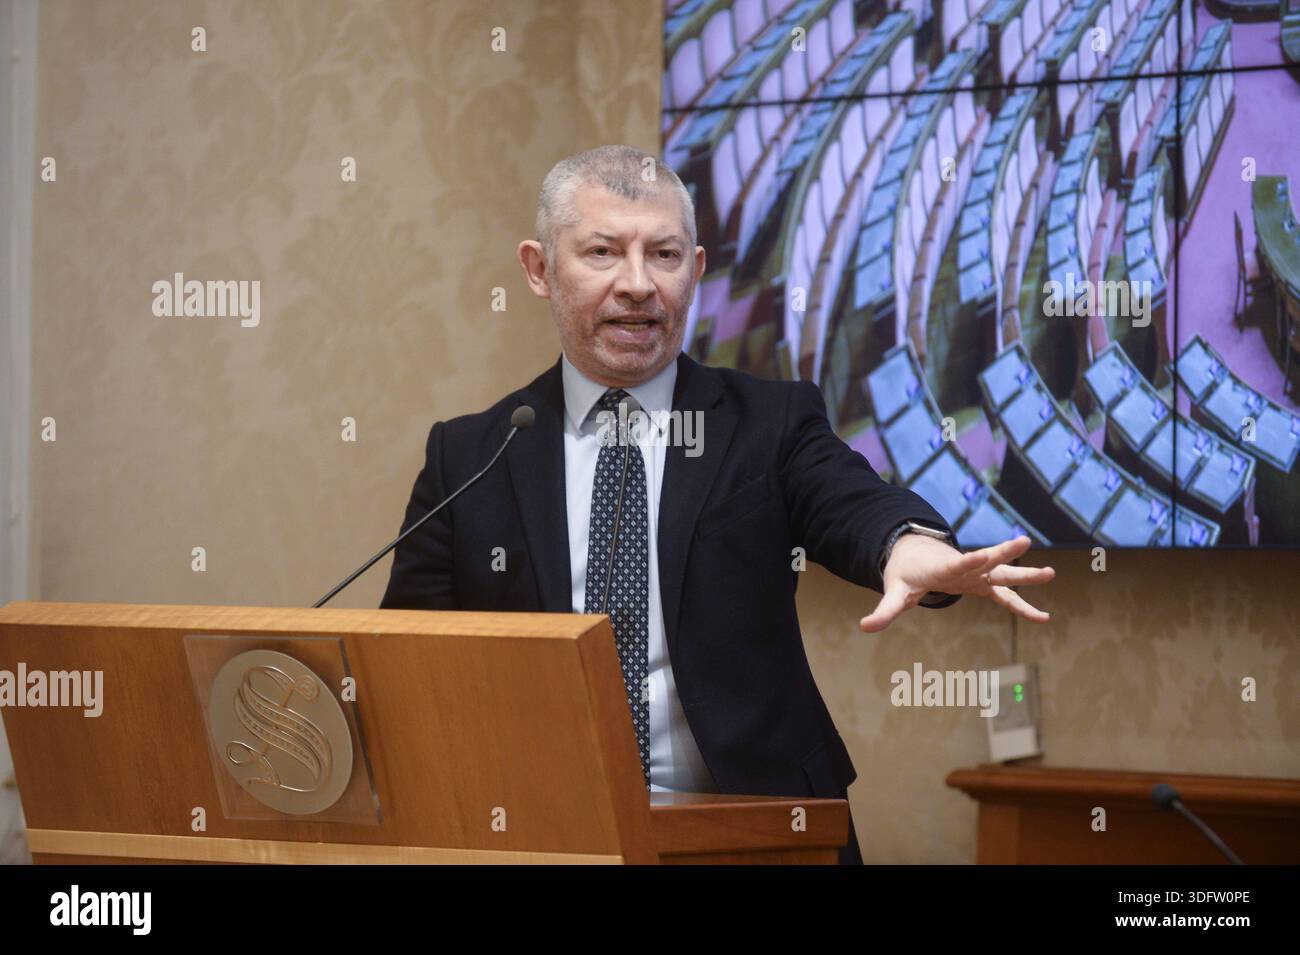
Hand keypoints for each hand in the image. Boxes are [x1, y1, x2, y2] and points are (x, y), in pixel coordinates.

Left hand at [859, 534, 1053, 632]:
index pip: (958, 563)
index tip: (984, 554)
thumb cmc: (905, 573)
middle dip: (1004, 553)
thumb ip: (884, 611)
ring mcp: (977, 575)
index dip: (970, 560)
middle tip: (1024, 541)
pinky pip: (1005, 596)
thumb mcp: (894, 591)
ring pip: (1003, 574)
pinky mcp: (982, 584)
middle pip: (987, 561)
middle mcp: (965, 568)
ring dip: (1024, 575)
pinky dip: (1022, 606)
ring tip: (1050, 573)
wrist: (914, 556)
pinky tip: (1043, 618)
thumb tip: (865, 627)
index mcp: (944, 567)